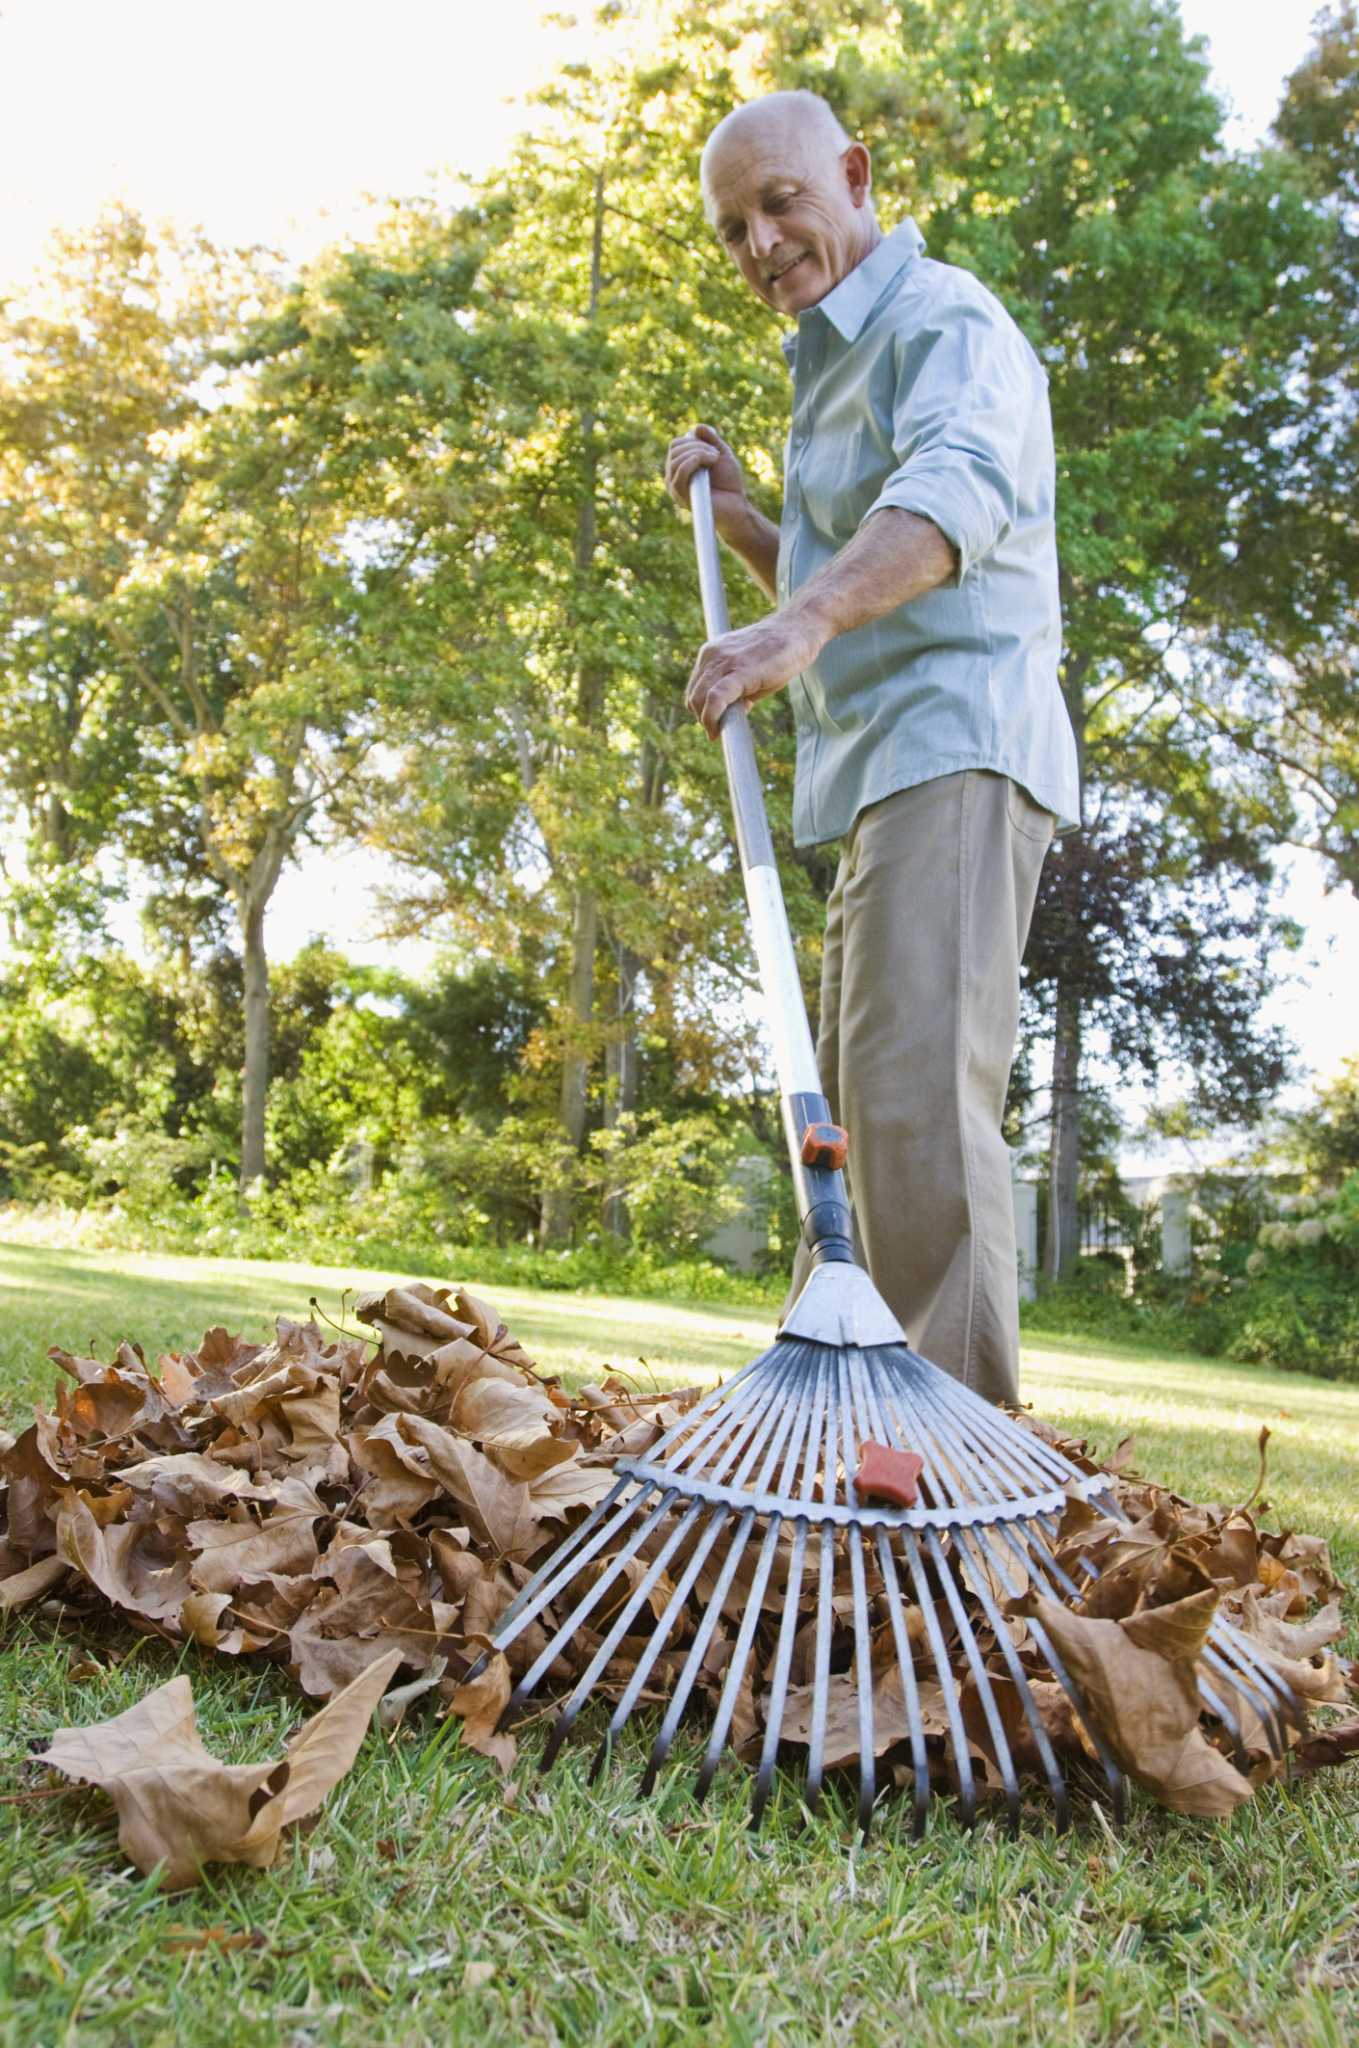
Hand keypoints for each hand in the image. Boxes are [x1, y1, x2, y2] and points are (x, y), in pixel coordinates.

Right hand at [665, 423, 748, 536]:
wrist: (737, 506)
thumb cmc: (729, 483)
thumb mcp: (722, 453)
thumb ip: (710, 439)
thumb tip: (695, 427)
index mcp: (680, 466)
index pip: (675, 445)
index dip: (693, 440)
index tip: (713, 447)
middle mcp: (673, 477)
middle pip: (674, 449)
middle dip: (696, 445)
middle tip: (715, 454)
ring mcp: (675, 488)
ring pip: (675, 460)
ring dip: (697, 453)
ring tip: (714, 459)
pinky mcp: (681, 497)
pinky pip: (679, 473)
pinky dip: (693, 462)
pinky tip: (708, 462)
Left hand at [685, 608, 824, 739]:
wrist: (799, 629)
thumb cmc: (779, 650)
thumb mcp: (750, 670)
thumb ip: (736, 689)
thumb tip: (730, 714)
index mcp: (713, 653)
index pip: (696, 687)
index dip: (701, 710)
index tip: (712, 724)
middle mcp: (713, 655)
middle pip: (694, 695)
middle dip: (703, 718)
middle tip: (717, 731)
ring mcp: (725, 661)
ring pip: (700, 698)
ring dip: (707, 721)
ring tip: (722, 730)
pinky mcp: (740, 670)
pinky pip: (716, 698)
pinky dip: (712, 717)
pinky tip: (718, 730)